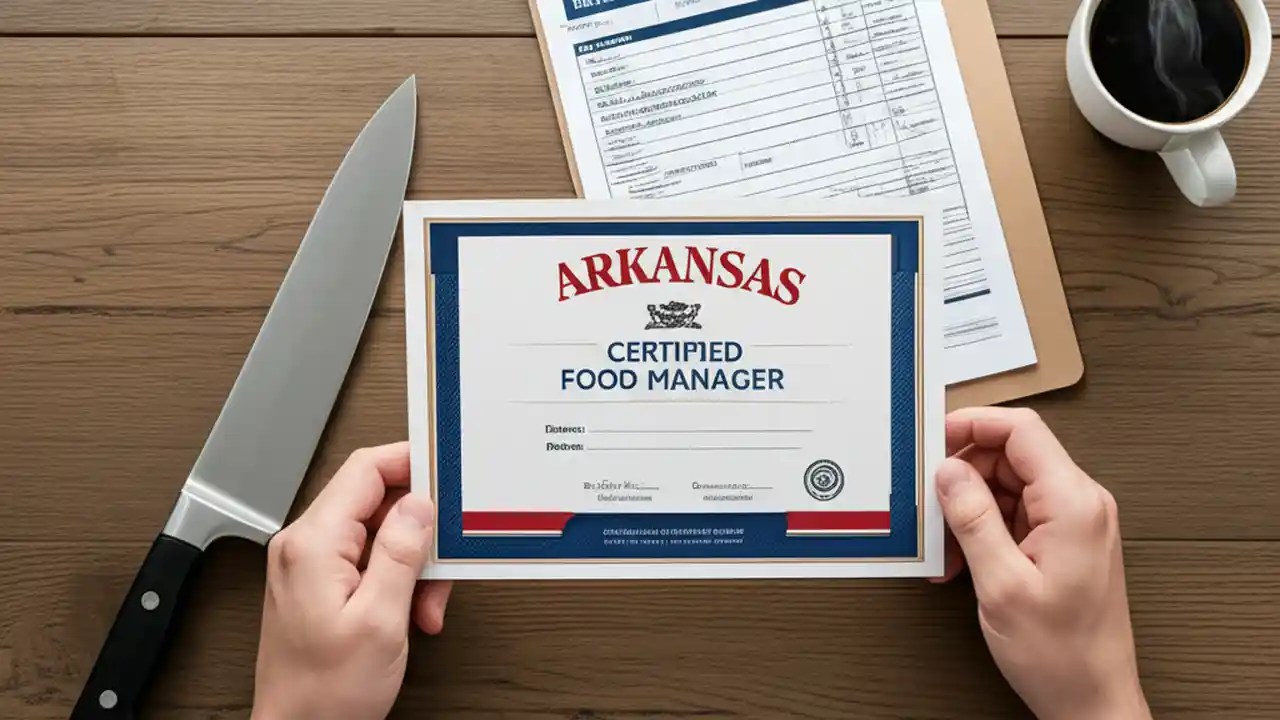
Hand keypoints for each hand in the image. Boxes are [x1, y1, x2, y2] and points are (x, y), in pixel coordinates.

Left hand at [250, 442, 453, 719]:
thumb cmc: (325, 693)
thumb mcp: (381, 619)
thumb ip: (401, 552)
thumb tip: (418, 504)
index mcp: (313, 543)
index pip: (365, 470)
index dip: (411, 463)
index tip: (445, 473)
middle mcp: (304, 546)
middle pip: (377, 502)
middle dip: (420, 532)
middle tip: (442, 563)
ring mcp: (309, 565)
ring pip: (378, 534)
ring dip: (413, 564)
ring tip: (425, 604)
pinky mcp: (319, 584)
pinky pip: (368, 560)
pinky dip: (397, 581)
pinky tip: (410, 612)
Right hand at [934, 407, 1149, 719]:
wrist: (1092, 701)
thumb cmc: (1062, 655)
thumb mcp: (1001, 584)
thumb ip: (972, 519)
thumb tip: (949, 472)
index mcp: (1074, 504)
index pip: (1021, 431)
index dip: (972, 425)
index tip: (935, 438)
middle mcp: (1081, 505)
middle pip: (1010, 457)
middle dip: (963, 477)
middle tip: (929, 505)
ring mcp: (1074, 523)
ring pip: (1007, 487)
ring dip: (969, 510)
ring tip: (945, 549)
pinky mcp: (1065, 542)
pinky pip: (1015, 515)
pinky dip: (983, 530)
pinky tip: (962, 561)